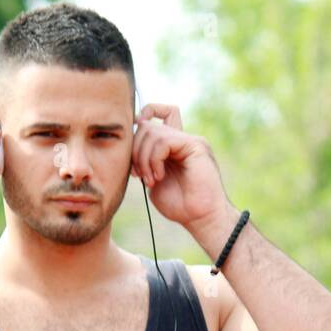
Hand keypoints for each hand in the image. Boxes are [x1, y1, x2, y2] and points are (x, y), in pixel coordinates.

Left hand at [130, 103, 234, 242]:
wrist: (200, 217)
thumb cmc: (180, 205)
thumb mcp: (153, 180)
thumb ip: (145, 161)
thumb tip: (129, 147)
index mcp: (172, 146)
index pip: (158, 112)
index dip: (142, 119)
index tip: (132, 148)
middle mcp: (182, 139)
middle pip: (148, 125)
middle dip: (135, 150)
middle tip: (139, 175)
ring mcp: (190, 140)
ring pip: (152, 132)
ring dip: (143, 159)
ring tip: (151, 180)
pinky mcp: (195, 145)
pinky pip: (164, 141)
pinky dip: (154, 160)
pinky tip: (159, 177)